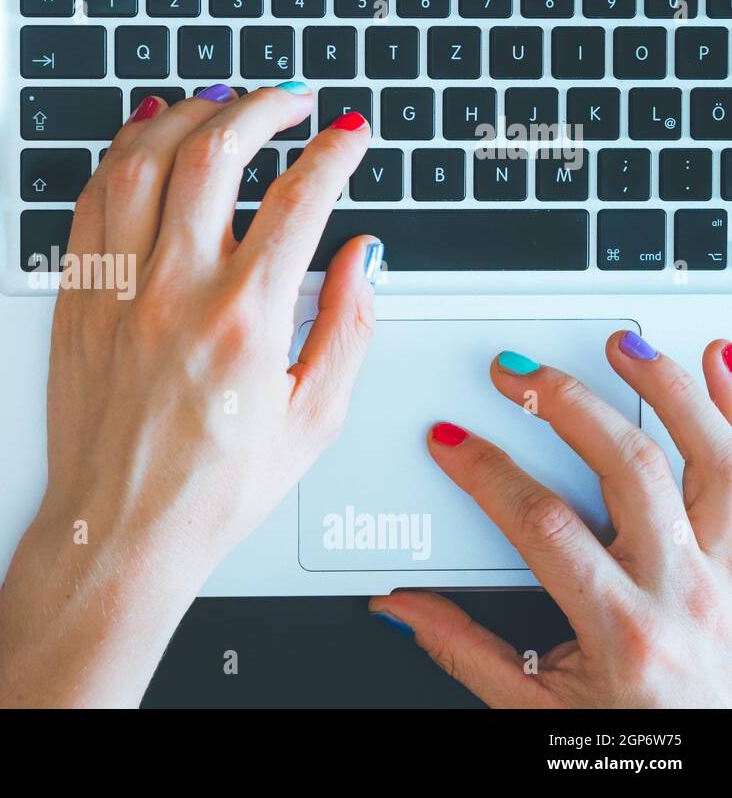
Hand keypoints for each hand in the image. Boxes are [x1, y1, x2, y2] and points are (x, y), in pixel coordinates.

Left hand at [0, 85, 376, 706]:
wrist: (120, 530)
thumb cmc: (212, 490)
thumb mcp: (313, 422)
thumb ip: (348, 328)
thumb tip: (364, 257)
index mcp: (245, 322)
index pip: (300, 199)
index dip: (335, 151)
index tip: (350, 135)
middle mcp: (176, 292)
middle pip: (216, 154)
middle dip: (263, 107)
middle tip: (291, 100)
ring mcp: (117, 289)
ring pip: (142, 161)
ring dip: (186, 115)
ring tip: (220, 104)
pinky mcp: (77, 298)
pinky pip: (90, 201)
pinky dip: (118, 155)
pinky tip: (144, 139)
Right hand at [371, 333, 731, 707]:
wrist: (708, 764)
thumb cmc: (631, 737)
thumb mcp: (535, 709)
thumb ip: (464, 650)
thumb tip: (402, 607)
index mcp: (621, 628)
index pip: (543, 525)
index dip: (488, 473)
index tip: (450, 440)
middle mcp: (684, 591)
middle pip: (630, 469)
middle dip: (566, 405)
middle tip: (517, 373)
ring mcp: (729, 572)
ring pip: (711, 458)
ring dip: (668, 390)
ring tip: (624, 346)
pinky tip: (723, 362)